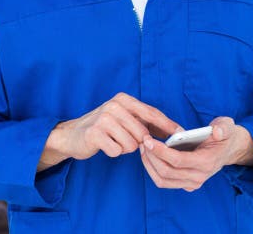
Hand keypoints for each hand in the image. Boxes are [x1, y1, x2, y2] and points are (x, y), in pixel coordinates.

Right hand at [38, 92, 180, 170]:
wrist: (71, 135)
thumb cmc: (104, 127)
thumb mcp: (125, 118)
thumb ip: (145, 122)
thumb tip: (172, 131)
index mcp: (124, 99)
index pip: (152, 113)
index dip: (167, 125)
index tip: (180, 133)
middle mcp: (114, 106)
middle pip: (143, 133)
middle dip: (139, 142)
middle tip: (125, 139)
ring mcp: (104, 119)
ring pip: (132, 144)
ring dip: (125, 147)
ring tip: (114, 141)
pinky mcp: (95, 134)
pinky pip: (117, 151)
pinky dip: (115, 152)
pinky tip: (106, 145)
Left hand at [140, 116, 252, 191]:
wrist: (228, 150)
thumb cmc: (224, 135)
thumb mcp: (227, 126)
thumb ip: (223, 127)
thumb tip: (216, 132)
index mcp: (207, 162)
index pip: (178, 161)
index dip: (160, 151)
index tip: (148, 140)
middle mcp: (199, 177)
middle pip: (167, 172)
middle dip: (151, 157)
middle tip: (143, 141)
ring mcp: (192, 184)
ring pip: (163, 180)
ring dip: (149, 165)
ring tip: (144, 148)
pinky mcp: (186, 185)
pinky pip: (165, 182)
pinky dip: (153, 171)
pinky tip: (150, 157)